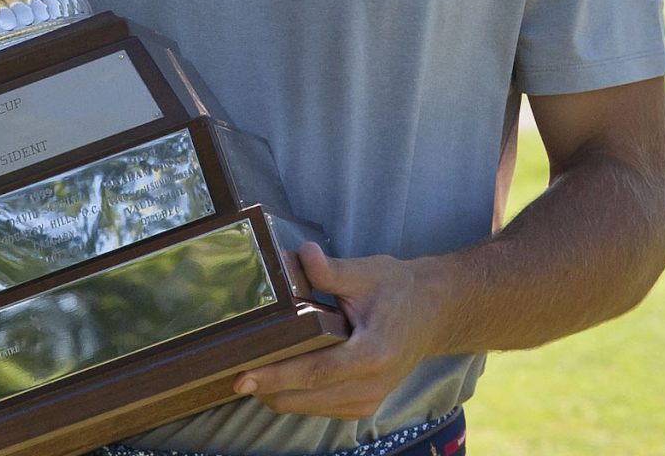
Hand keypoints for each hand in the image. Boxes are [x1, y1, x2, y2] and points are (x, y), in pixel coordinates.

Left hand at [234, 243, 447, 418]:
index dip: (276, 376)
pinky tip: (278, 376)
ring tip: (250, 369)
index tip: (242, 376)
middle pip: (302, 398)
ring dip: (276, 393)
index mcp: (372, 354)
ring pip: (305, 408)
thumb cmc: (399, 290)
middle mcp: (370, 387)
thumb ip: (332, 270)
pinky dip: (294, 396)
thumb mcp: (369, 272)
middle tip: (232, 368)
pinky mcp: (362, 407)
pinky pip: (316, 409)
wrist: (433, 314)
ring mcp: (367, 401)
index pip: (314, 372)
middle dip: (265, 387)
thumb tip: (301, 256)